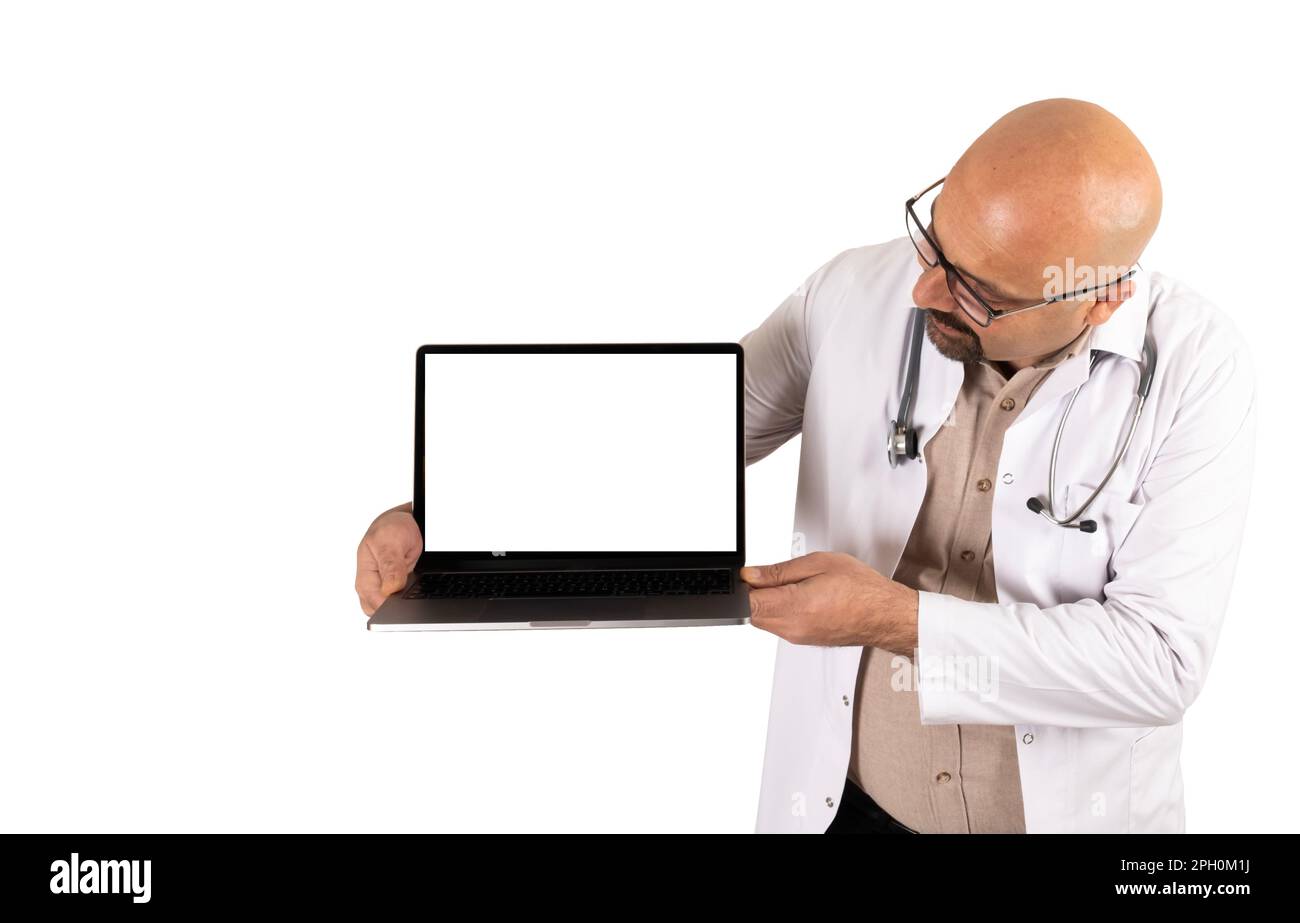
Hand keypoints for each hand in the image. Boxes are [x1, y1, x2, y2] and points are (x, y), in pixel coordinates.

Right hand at [355, 502, 421, 615]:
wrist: (405, 522)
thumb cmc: (390, 529)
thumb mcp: (388, 541)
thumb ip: (390, 565)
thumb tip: (390, 589)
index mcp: (365, 579)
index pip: (376, 604)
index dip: (391, 607)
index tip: (404, 602)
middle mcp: (374, 588)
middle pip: (386, 611)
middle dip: (400, 607)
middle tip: (413, 592)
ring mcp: (388, 590)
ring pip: (398, 608)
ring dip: (408, 601)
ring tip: (416, 584)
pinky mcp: (401, 589)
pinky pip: (407, 599)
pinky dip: (414, 595)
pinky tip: (420, 585)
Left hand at [739, 551, 918, 652]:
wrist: (886, 615)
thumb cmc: (862, 589)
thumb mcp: (819, 563)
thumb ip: (779, 571)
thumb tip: (751, 575)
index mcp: (795, 606)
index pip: (748, 604)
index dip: (744, 587)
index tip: (751, 575)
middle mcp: (793, 628)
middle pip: (753, 613)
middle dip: (757, 593)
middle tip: (781, 577)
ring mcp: (798, 637)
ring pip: (765, 620)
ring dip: (771, 602)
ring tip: (799, 586)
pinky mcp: (803, 641)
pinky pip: (780, 625)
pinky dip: (783, 610)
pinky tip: (804, 598)